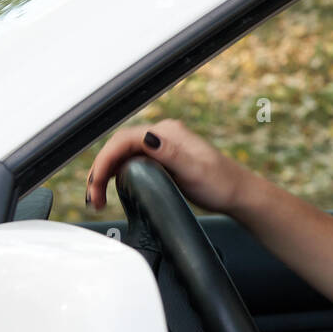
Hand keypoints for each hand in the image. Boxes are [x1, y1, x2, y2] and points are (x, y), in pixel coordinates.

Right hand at [85, 118, 249, 213]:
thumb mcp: (195, 171)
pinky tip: (112, 189)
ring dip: (105, 174)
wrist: (239, 194)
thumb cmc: (222, 184)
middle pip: (118, 147)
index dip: (104, 161)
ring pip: (122, 155)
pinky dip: (117, 175)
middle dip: (100, 171)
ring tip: (97, 198)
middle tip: (93, 198)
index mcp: (167, 133)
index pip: (123, 140)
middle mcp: (162, 135)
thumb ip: (170, 154)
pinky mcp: (162, 158)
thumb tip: (146, 138)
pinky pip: (131, 162)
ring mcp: (162, 145)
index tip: (96, 184)